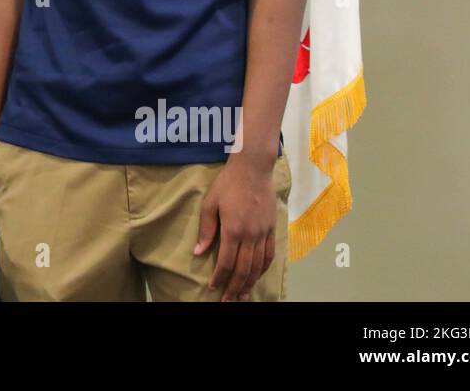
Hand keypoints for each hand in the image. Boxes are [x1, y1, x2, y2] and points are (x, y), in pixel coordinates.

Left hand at [194, 156, 276, 300]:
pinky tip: (258, 275)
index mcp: (233, 230)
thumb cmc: (227, 184)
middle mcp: (250, 235)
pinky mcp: (271, 229)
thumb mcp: (210, 204)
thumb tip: (199, 252)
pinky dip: (263, 268)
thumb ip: (206, 230)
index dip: (220, 278)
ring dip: (250, 282)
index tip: (213, 287)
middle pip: (244, 269)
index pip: (227, 262)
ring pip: (258, 265)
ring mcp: (263, 233)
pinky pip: (269, 254)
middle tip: (227, 299)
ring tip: (243, 294)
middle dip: (234, 287)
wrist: (253, 169)